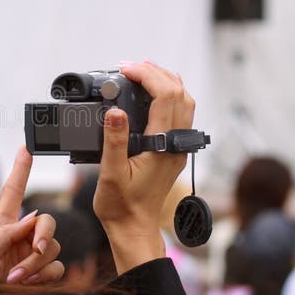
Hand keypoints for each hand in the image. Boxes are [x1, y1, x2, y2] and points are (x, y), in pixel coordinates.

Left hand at [0, 147, 64, 284]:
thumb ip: (4, 234)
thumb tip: (30, 220)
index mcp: (2, 226)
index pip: (14, 193)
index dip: (20, 170)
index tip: (26, 148)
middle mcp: (21, 238)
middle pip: (47, 221)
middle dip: (45, 233)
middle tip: (35, 248)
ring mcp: (33, 257)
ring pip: (54, 247)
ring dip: (37, 262)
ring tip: (16, 276)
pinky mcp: (42, 275)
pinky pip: (58, 267)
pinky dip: (45, 274)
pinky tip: (28, 282)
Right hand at [93, 61, 194, 274]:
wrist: (133, 228)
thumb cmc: (121, 205)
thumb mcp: (110, 173)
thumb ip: (114, 140)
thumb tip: (115, 110)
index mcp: (162, 147)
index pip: (164, 96)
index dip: (146, 76)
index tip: (125, 69)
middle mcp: (176, 144)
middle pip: (179, 93)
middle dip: (157, 73)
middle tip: (130, 66)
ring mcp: (178, 147)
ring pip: (184, 102)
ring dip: (166, 81)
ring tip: (142, 72)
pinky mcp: (173, 150)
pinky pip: (180, 114)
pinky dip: (168, 96)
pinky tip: (150, 94)